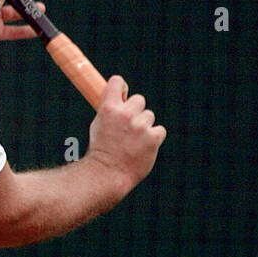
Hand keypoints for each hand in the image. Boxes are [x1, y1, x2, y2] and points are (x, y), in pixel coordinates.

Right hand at [86, 75, 166, 191]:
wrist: (107, 174)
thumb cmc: (101, 151)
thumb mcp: (98, 126)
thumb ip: (109, 110)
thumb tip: (120, 98)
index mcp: (108, 108)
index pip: (117, 82)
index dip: (121, 88)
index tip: (123, 95)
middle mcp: (125, 114)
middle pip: (139, 100)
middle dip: (136, 111)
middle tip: (128, 128)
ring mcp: (140, 126)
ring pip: (149, 116)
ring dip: (144, 127)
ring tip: (133, 142)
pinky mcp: (153, 137)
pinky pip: (159, 131)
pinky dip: (153, 138)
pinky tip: (142, 148)